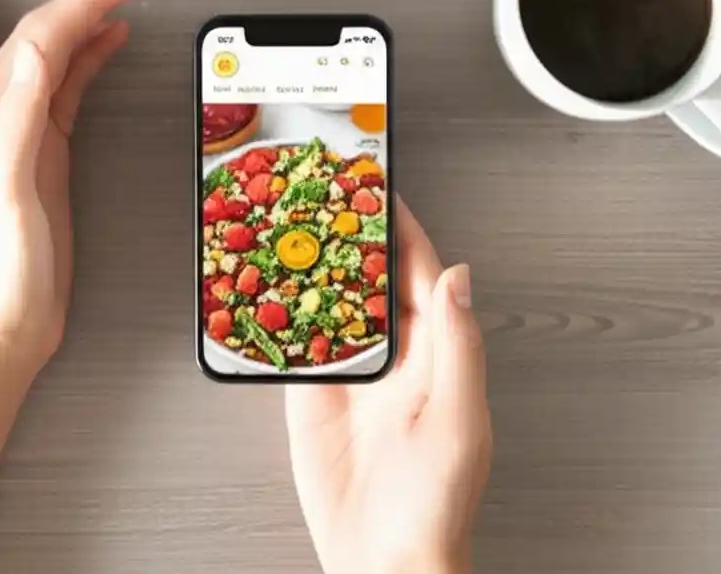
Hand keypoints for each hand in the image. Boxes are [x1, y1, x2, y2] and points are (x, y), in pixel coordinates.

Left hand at [0, 0, 143, 368]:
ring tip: (125, 2)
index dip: (82, 1)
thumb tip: (42, 47)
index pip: (39, 39)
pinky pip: (63, 99)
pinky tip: (107, 53)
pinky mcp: (41, 165)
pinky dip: (86, 68)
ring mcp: (22, 143)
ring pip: (54, 66)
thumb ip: (21, 119)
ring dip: (86, 29)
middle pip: (45, 41)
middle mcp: (2, 123)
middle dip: (86, 2)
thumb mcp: (7, 193)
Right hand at [287, 199, 491, 573]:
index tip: (380, 185)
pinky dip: (277, 315)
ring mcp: (349, 375)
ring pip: (327, 304)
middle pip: (368, 279)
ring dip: (310, 267)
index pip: (419, 274)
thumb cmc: (435, 503)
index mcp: (436, 354)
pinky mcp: (310, 397)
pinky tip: (261, 289)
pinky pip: (291, 345)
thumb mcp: (458, 418)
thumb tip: (459, 277)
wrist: (383, 559)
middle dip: (349, 235)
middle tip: (322, 192)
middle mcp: (393, 357)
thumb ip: (457, 346)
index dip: (400, 228)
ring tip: (286, 225)